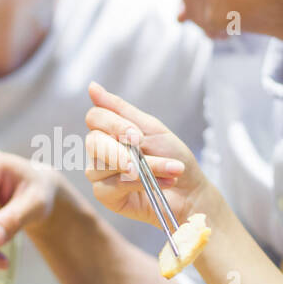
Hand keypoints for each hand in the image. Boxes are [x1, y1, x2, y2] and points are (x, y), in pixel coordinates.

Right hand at [84, 82, 205, 227]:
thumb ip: (120, 109)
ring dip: (142, 167)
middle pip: (92, 141)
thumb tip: (92, 87)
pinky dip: (136, 184)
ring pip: (104, 166)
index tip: (138, 135)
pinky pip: (109, 187)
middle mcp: (100, 151)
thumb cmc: (173, 156)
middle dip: (122, 149)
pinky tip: (157, 184)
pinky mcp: (105, 196)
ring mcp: (100, 175)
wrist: (190, 189)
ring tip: (170, 170)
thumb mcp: (150, 127)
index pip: (95, 117)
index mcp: (110, 131)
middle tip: (144, 151)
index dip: (113, 124)